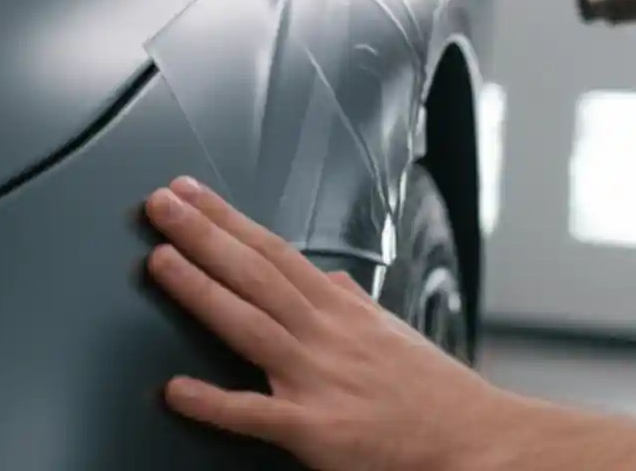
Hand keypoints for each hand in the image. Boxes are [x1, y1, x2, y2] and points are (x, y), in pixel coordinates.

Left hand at [140, 178, 635, 470]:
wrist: (477, 442)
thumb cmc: (434, 392)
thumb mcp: (391, 331)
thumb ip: (351, 302)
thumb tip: (324, 276)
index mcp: (339, 309)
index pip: (271, 249)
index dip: (225, 219)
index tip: (191, 193)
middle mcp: (325, 333)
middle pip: (253, 271)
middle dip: (202, 233)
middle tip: (159, 203)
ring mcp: (318, 377)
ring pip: (248, 323)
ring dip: (200, 288)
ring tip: (158, 259)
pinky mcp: (316, 429)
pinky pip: (256, 413)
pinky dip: (214, 401)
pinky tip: (175, 388)